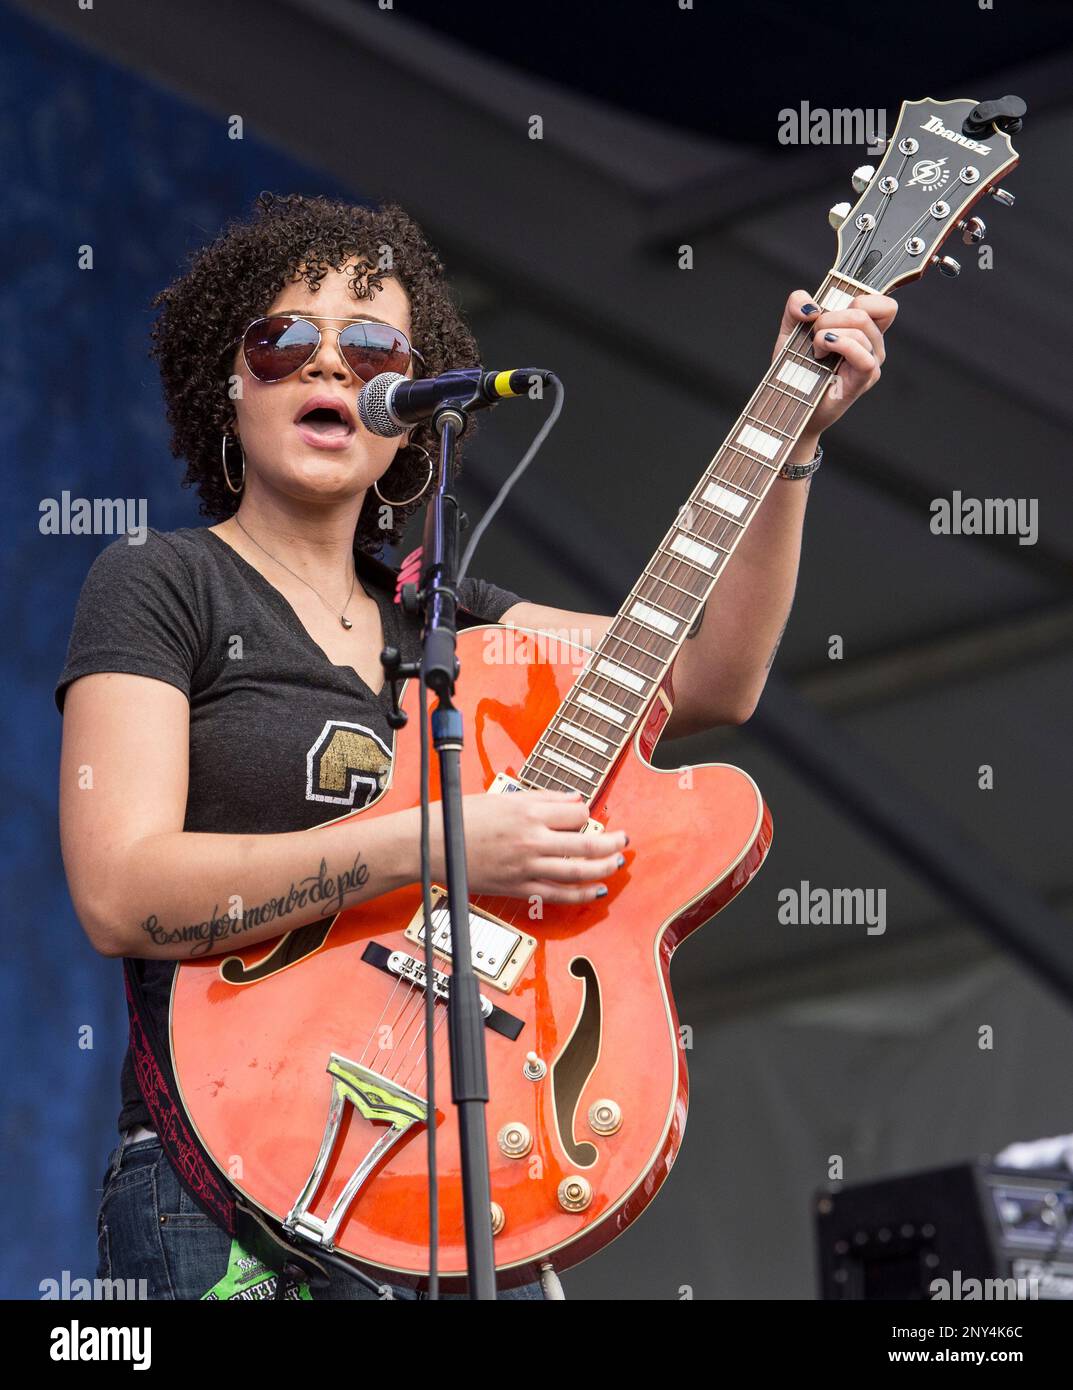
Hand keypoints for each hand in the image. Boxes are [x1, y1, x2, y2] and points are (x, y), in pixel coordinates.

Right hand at [429, 789, 627, 904]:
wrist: (429, 844)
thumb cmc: (459, 817)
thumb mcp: (503, 796)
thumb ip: (542, 798)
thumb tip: (572, 799)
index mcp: (528, 812)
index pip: (577, 814)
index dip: (586, 813)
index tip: (586, 815)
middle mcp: (532, 840)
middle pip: (588, 844)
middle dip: (612, 842)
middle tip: (623, 840)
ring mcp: (526, 867)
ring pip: (579, 872)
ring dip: (604, 868)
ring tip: (616, 863)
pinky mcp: (518, 888)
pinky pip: (558, 895)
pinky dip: (582, 894)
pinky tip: (596, 890)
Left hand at [772, 289, 897, 454]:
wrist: (789, 404)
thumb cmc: (796, 368)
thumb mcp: (791, 330)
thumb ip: (796, 306)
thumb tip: (810, 305)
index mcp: (863, 330)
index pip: (883, 304)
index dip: (861, 297)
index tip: (833, 311)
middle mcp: (872, 345)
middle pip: (866, 309)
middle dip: (831, 315)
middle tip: (814, 335)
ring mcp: (871, 362)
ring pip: (860, 326)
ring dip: (827, 332)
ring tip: (814, 350)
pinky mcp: (863, 379)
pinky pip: (863, 355)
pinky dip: (841, 344)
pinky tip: (822, 350)